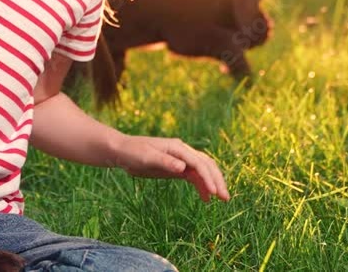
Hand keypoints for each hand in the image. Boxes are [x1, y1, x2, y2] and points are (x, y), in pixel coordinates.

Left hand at [113, 135, 229, 202]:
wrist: (122, 151)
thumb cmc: (132, 152)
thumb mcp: (146, 157)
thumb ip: (164, 161)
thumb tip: (183, 167)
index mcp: (177, 147)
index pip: (198, 163)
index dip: (207, 177)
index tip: (213, 192)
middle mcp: (182, 152)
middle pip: (206, 165)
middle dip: (217, 180)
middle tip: (225, 198)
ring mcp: (180, 160)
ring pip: (203, 171)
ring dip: (212, 183)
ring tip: (222, 199)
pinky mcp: (176, 168)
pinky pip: (193, 176)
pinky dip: (202, 186)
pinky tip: (206, 198)